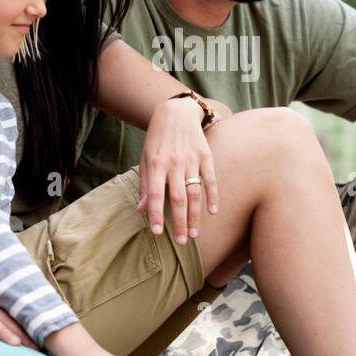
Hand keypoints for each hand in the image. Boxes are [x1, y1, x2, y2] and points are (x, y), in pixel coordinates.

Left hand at [136, 96, 220, 245]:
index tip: (157, 233)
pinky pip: (211, 180)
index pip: (156, 195)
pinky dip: (213, 196)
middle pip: (178, 198)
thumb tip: (142, 211)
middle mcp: (174, 162)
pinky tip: (212, 212)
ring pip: (195, 193)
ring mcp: (192, 159)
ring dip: (195, 216)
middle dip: (180, 223)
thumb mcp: (145, 158)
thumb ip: (145, 184)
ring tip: (194, 234)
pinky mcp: (206, 156)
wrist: (176, 113)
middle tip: (181, 242)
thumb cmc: (157, 139)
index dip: (156, 215)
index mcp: (156, 163)